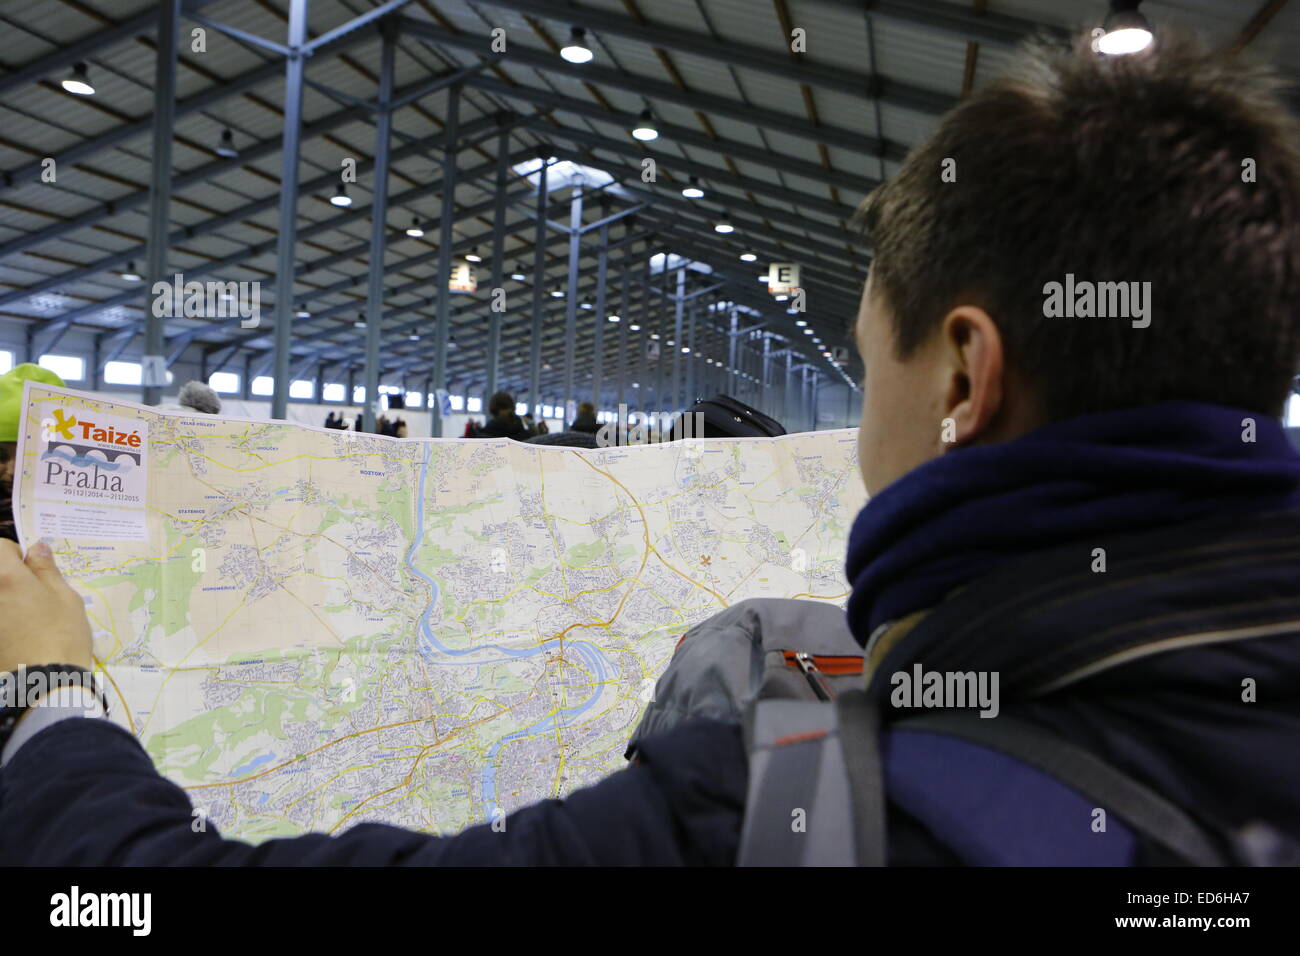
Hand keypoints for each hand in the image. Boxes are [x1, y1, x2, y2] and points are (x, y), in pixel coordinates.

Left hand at [0, 540, 92, 673]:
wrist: (45, 681)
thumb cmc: (63, 634)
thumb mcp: (66, 597)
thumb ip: (47, 570)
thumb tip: (37, 548)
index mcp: (7, 577)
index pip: (0, 546)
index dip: (17, 553)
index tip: (33, 568)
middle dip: (9, 576)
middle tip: (31, 591)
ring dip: (6, 598)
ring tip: (25, 616)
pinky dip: (4, 618)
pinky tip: (16, 633)